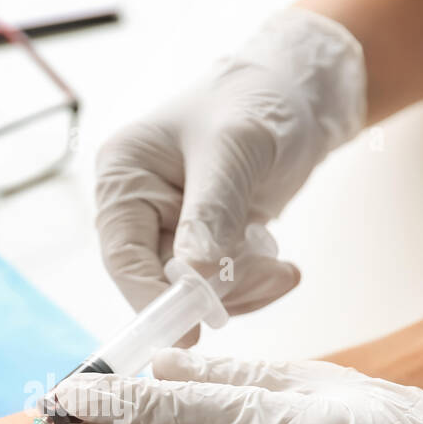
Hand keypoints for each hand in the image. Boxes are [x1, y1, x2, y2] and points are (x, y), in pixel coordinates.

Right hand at [94, 9, 365, 339]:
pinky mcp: (204, 244)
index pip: (123, 253)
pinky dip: (251, 286)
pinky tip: (281, 267)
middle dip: (216, 290)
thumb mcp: (235, 149)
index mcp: (124, 174)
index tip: (188, 329)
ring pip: (194, 292)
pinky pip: (219, 288)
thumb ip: (212, 211)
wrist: (300, 94)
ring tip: (282, 267)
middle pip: (160, 280)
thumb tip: (191, 274)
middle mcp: (139, 206)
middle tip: (271, 276)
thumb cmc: (258, 100)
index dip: (151, 297)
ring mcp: (171, 228)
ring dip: (242, 288)